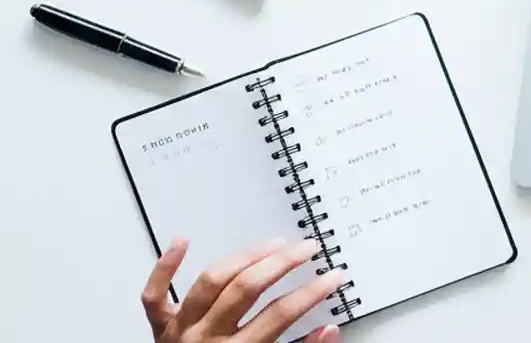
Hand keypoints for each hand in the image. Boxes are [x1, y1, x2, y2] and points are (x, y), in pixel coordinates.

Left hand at [141, 237, 344, 342]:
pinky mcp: (159, 327)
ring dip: (244, 256)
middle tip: (307, 248)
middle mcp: (205, 338)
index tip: (332, 276)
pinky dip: (165, 266)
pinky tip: (182, 240)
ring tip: (273, 243)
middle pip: (246, 289)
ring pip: (210, 281)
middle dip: (282, 263)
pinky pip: (154, 294)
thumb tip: (330, 331)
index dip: (311, 292)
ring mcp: (179, 329)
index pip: (280, 314)